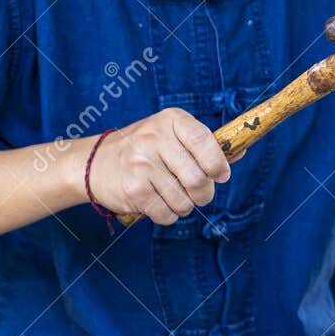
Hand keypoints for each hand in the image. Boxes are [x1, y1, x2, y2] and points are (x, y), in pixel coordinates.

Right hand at [82, 109, 229, 225]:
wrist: (94, 163)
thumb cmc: (144, 149)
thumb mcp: (171, 134)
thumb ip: (204, 144)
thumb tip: (241, 151)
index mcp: (171, 120)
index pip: (205, 141)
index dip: (219, 163)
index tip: (222, 175)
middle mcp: (155, 138)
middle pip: (198, 178)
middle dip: (204, 193)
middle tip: (199, 193)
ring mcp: (141, 163)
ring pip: (184, 200)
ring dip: (185, 206)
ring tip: (174, 196)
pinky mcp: (133, 189)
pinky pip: (166, 214)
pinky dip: (168, 215)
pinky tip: (158, 203)